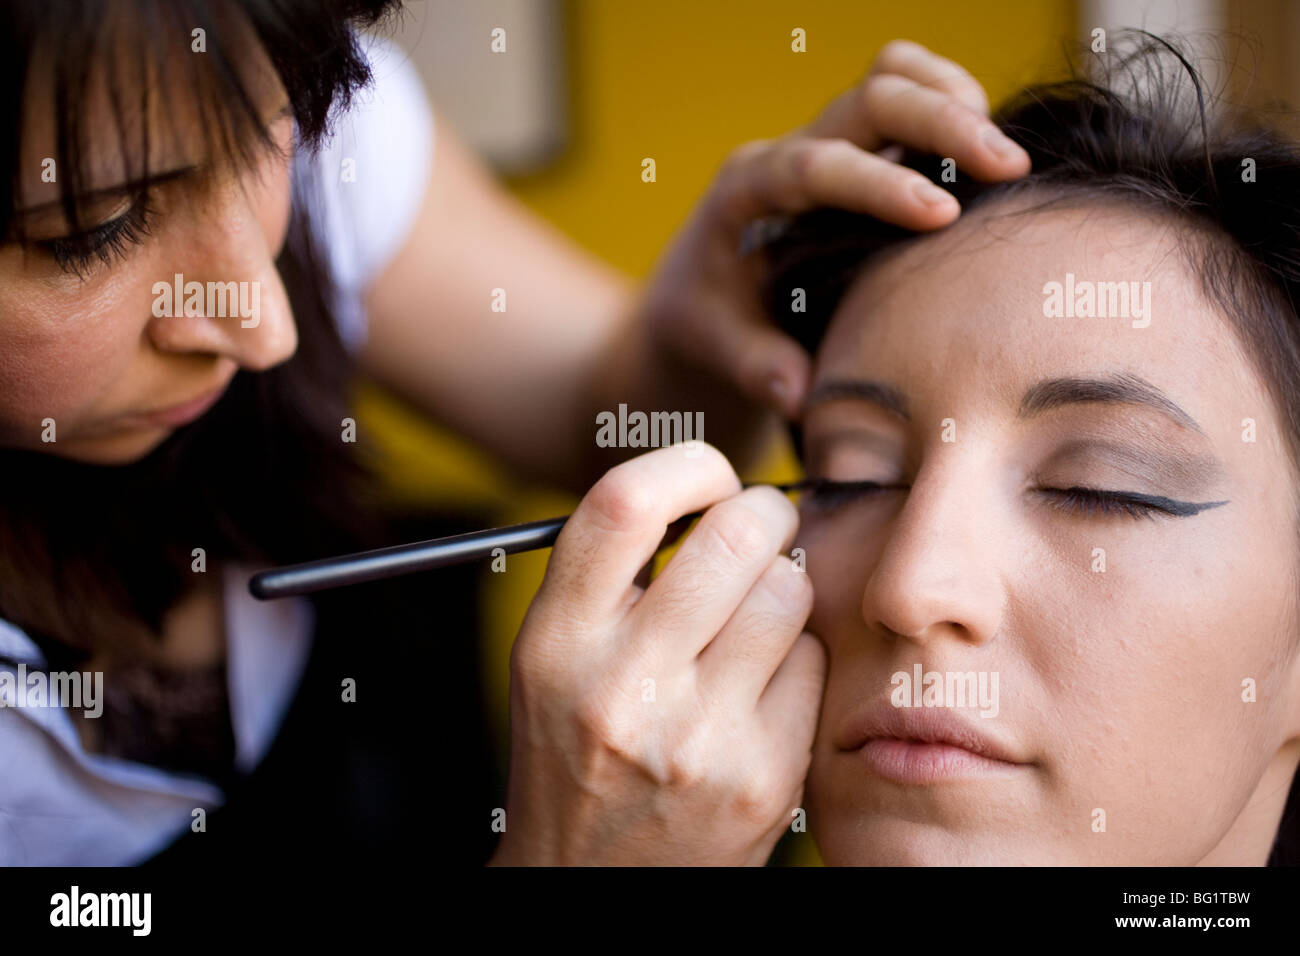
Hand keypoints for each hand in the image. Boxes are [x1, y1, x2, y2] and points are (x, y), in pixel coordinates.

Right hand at [491, 444, 824, 864]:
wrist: (588, 883)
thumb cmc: (578, 748)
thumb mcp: (555, 657)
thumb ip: (610, 575)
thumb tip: (711, 490)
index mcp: (555, 640)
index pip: (625, 504)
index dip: (686, 467)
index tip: (709, 479)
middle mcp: (621, 686)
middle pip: (734, 536)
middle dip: (763, 514)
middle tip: (760, 527)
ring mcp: (697, 736)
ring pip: (789, 594)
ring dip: (783, 587)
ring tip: (755, 615)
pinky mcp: (761, 777)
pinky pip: (815, 664)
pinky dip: (800, 660)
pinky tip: (764, 687)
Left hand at [636, 39, 1031, 419]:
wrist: (698, 293)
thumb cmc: (707, 320)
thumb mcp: (716, 346)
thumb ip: (755, 367)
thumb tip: (801, 394)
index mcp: (746, 192)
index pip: (815, 167)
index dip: (879, 184)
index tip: (941, 214)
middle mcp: (788, 151)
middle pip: (869, 99)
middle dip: (941, 122)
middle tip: (1010, 167)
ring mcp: (826, 140)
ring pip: (892, 76)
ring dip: (953, 97)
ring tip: (1005, 153)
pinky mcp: (859, 146)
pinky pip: (907, 90)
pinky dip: (952, 101)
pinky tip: (986, 149)